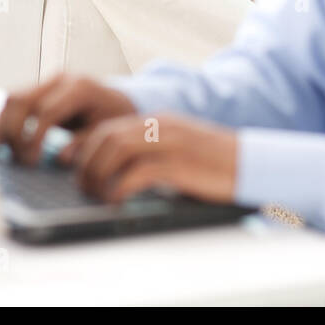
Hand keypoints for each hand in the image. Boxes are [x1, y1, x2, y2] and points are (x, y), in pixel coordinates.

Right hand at [0, 72, 135, 165]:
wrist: (119, 100)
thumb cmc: (115, 118)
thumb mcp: (107, 132)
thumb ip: (85, 144)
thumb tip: (61, 158)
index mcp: (79, 88)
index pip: (45, 111)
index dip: (33, 138)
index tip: (32, 162)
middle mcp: (59, 80)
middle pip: (21, 100)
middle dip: (13, 133)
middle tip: (20, 161)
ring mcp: (47, 82)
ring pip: (12, 99)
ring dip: (3, 127)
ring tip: (3, 154)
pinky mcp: (39, 89)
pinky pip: (14, 102)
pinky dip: (5, 122)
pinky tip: (2, 144)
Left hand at [63, 112, 237, 203]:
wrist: (252, 163)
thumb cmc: (214, 164)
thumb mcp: (177, 150)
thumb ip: (150, 153)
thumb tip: (117, 172)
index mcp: (157, 121)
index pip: (107, 126)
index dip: (83, 146)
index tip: (72, 165)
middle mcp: (160, 126)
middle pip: (106, 136)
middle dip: (87, 163)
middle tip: (84, 188)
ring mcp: (169, 143)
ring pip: (116, 149)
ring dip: (98, 174)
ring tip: (97, 196)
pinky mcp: (179, 165)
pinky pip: (138, 172)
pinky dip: (120, 188)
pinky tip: (117, 203)